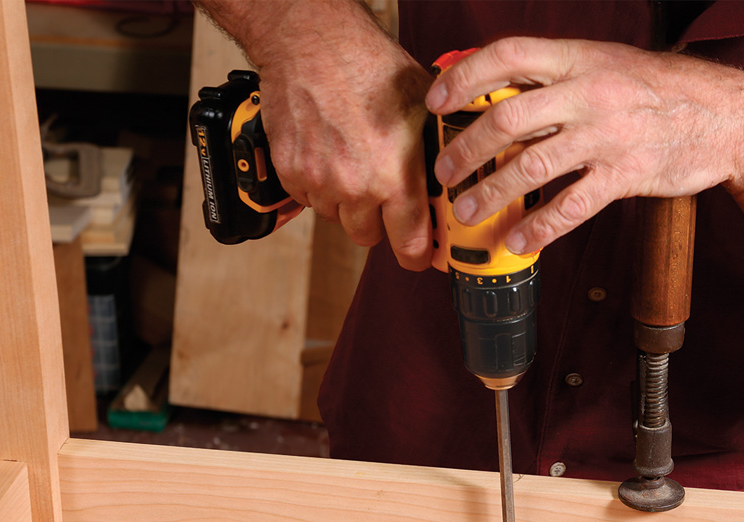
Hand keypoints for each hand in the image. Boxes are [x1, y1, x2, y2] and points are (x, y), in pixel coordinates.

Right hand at [199, 0, 433, 269]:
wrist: (311, 42)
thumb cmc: (367, 64)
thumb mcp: (424, 107)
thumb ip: (435, 149)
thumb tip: (452, 178)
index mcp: (395, 175)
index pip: (410, 244)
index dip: (418, 255)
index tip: (421, 256)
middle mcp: (355, 187)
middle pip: (369, 237)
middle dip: (380, 223)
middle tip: (385, 199)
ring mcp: (319, 182)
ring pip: (338, 218)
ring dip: (348, 203)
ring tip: (355, 165)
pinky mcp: (290, 173)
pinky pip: (309, 199)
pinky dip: (320, 187)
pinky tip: (330, 155)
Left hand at [425, 37, 743, 255]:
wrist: (726, 115)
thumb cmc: (658, 90)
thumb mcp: (606, 64)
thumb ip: (557, 77)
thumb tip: (498, 92)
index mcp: (579, 57)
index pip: (508, 55)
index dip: (465, 75)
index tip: (437, 100)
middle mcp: (588, 93)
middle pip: (508, 118)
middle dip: (467, 148)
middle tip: (444, 171)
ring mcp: (606, 135)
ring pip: (532, 165)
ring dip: (492, 192)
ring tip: (467, 210)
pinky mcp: (624, 174)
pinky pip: (572, 206)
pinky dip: (541, 227)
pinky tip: (520, 240)